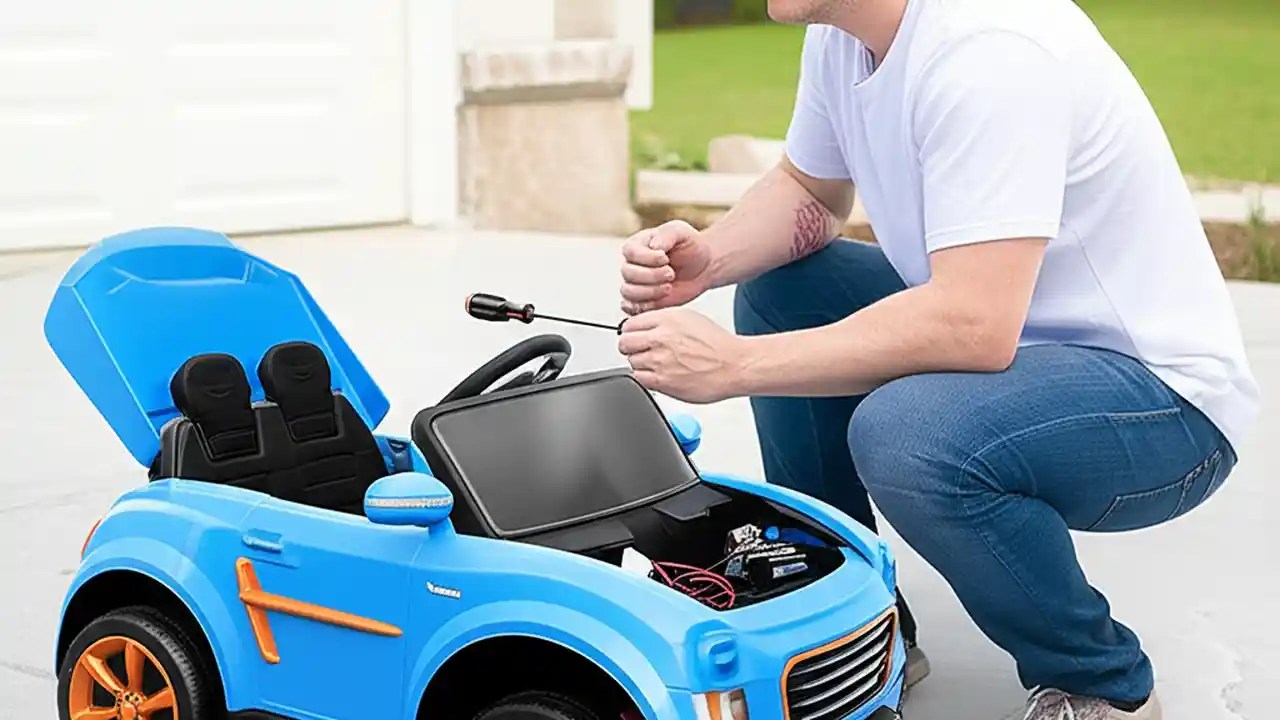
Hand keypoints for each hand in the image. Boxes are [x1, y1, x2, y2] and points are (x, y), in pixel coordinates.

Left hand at [618, 308, 746, 403]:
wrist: (735, 365)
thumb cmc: (717, 345)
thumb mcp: (689, 319)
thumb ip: (663, 321)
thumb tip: (644, 326)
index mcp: (666, 319)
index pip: (629, 324)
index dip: (632, 332)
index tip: (636, 337)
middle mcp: (660, 338)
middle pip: (624, 343)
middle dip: (631, 348)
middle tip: (641, 352)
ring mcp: (659, 360)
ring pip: (631, 362)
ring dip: (640, 364)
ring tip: (658, 365)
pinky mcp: (662, 381)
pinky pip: (639, 379)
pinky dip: (645, 378)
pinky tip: (659, 376)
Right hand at [620, 220, 713, 314]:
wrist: (703, 266)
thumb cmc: (690, 246)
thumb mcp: (681, 231)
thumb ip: (666, 234)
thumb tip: (653, 246)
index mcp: (637, 245)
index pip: (630, 252)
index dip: (647, 258)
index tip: (665, 258)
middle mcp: (633, 265)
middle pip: (628, 273)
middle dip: (652, 275)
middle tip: (671, 273)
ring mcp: (636, 284)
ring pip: (628, 292)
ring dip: (650, 292)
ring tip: (669, 287)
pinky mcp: (643, 301)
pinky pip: (632, 308)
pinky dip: (644, 307)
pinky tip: (660, 300)